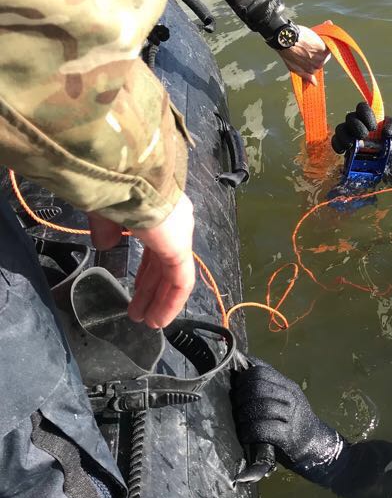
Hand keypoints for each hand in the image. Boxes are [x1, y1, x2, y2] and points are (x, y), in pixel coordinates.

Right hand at [87, 192, 195, 328]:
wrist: (126, 174)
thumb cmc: (112, 186)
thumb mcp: (105, 210)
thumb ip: (107, 228)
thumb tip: (105, 244)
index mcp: (158, 209)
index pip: (157, 246)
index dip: (147, 270)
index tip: (137, 288)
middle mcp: (175, 221)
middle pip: (165, 263)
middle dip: (152, 289)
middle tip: (139, 310)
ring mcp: (180, 235)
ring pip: (174, 275)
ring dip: (160, 300)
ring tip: (148, 322)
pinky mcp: (180, 248)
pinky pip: (180, 282)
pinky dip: (170, 302)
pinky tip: (159, 320)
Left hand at [230, 358, 345, 483]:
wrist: (314, 444)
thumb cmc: (293, 419)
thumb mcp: (285, 396)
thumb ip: (268, 381)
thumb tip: (244, 361)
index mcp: (288, 386)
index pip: (261, 372)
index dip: (243, 378)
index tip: (236, 388)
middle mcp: (291, 398)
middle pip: (258, 388)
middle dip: (240, 397)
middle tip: (235, 407)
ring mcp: (290, 416)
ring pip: (260, 407)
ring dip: (242, 415)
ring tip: (239, 422)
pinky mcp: (286, 436)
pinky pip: (261, 429)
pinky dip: (248, 432)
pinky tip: (244, 435)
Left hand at [277, 25, 329, 84]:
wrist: (286, 40)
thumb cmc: (287, 52)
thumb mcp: (294, 68)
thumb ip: (305, 75)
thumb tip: (315, 84)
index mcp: (311, 71)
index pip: (317, 65)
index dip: (312, 56)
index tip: (308, 51)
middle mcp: (318, 66)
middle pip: (323, 58)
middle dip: (317, 51)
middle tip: (307, 44)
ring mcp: (321, 57)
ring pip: (326, 50)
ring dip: (322, 43)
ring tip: (311, 37)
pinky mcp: (323, 48)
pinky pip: (330, 43)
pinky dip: (329, 35)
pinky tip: (327, 25)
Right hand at [331, 102, 391, 153]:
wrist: (382, 157)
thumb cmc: (386, 140)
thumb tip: (385, 132)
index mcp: (367, 116)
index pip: (362, 107)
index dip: (366, 114)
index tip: (373, 127)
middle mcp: (355, 121)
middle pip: (350, 117)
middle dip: (357, 127)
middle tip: (364, 136)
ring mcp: (347, 132)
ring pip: (340, 128)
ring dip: (345, 136)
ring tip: (352, 145)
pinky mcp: (342, 144)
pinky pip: (335, 141)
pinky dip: (338, 145)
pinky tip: (344, 151)